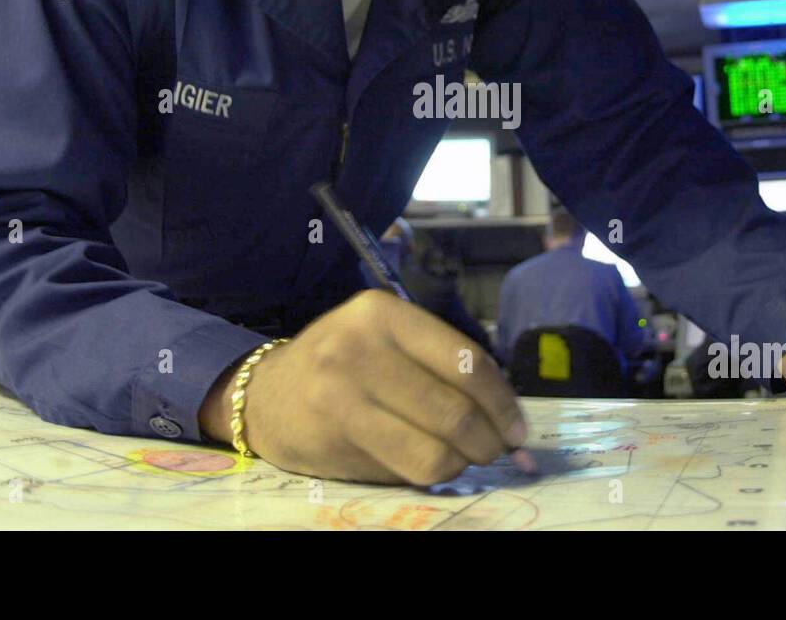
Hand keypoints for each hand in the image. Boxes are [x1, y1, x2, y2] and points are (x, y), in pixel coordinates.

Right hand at [216, 289, 530, 484]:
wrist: (268, 394)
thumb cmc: (343, 364)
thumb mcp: (386, 339)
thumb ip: (439, 363)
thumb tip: (507, 413)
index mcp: (384, 313)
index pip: (466, 361)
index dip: (503, 402)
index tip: (517, 427)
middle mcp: (359, 348)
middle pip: (455, 411)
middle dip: (490, 440)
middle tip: (497, 450)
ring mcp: (342, 396)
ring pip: (435, 450)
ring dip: (462, 462)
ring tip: (462, 457)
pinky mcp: (335, 439)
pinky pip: (407, 470)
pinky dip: (430, 473)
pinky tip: (427, 462)